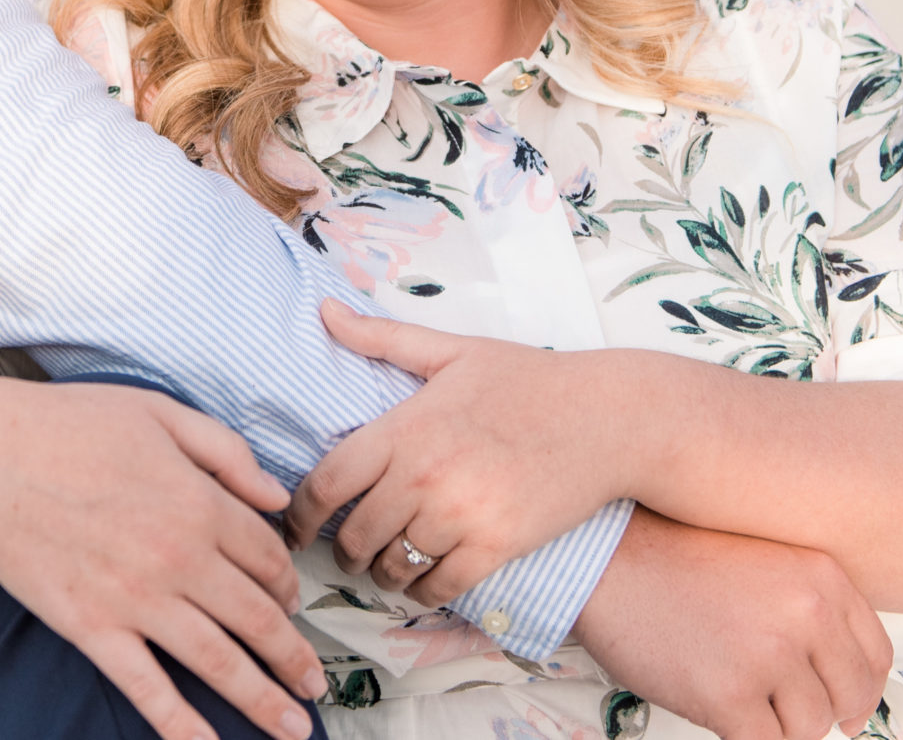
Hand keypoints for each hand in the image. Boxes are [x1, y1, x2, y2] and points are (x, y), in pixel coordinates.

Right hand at [0, 378, 325, 739]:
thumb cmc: (69, 425)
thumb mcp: (160, 413)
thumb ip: (227, 453)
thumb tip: (277, 498)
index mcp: (201, 503)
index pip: (268, 558)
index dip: (289, 584)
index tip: (294, 602)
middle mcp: (180, 558)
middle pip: (258, 619)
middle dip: (294, 658)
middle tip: (317, 685)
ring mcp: (137, 600)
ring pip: (219, 662)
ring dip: (264, 700)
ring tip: (295, 726)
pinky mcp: (92, 630)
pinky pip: (147, 689)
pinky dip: (182, 726)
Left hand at [280, 301, 618, 607]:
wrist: (606, 418)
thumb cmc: (528, 380)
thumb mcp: (452, 350)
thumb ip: (382, 338)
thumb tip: (324, 311)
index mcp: (406, 427)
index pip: (327, 482)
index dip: (299, 514)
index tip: (295, 527)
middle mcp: (425, 475)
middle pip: (354, 535)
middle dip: (343, 549)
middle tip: (346, 550)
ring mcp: (461, 515)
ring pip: (393, 567)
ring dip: (381, 573)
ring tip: (383, 565)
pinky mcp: (496, 546)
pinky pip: (439, 586)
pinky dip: (424, 590)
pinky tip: (425, 577)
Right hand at [574, 508, 893, 739]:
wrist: (603, 558)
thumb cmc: (666, 555)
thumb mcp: (759, 558)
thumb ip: (806, 607)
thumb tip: (837, 677)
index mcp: (818, 575)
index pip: (874, 654)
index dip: (859, 687)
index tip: (845, 701)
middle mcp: (804, 612)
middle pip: (849, 697)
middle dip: (821, 711)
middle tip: (789, 709)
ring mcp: (768, 655)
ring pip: (808, 728)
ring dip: (773, 721)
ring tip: (733, 686)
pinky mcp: (729, 695)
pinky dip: (743, 732)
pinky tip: (718, 704)